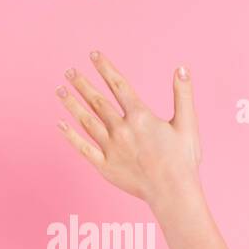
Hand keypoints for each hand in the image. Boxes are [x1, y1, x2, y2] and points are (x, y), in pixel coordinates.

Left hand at [55, 51, 201, 205]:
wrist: (173, 193)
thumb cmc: (183, 161)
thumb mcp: (188, 125)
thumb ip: (183, 95)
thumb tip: (182, 68)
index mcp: (141, 117)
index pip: (118, 85)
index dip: (105, 68)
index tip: (93, 55)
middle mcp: (122, 129)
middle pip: (98, 101)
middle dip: (82, 84)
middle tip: (69, 71)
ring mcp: (111, 148)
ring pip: (86, 121)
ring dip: (72, 104)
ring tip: (60, 90)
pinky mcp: (105, 166)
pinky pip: (83, 148)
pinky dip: (70, 136)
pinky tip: (60, 125)